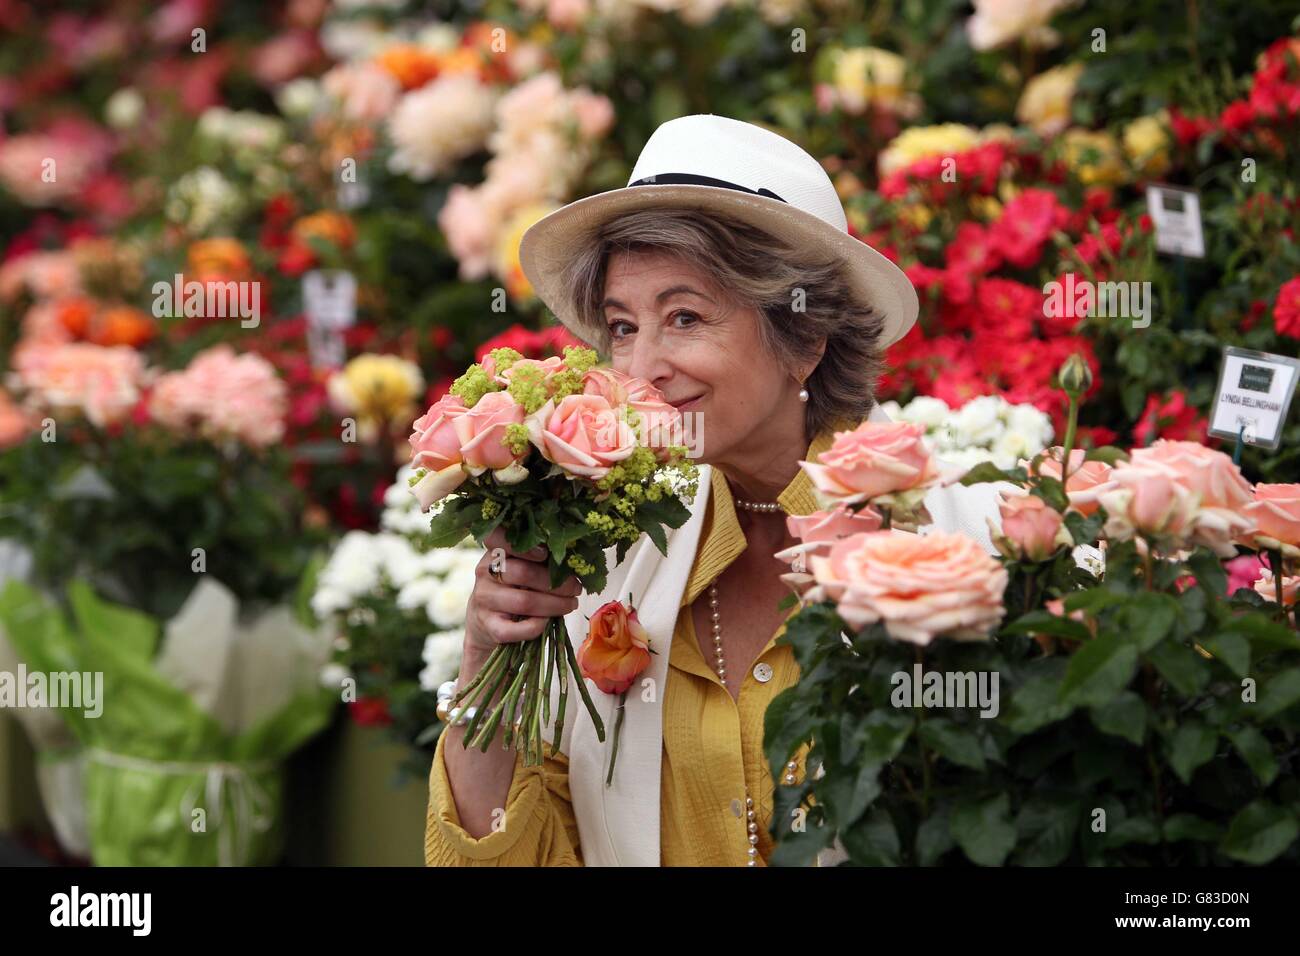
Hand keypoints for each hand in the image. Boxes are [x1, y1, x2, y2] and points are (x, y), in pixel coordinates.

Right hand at [464, 528, 581, 658]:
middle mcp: (485, 573)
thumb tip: (572, 559)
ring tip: (571, 604)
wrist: (485, 623)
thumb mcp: (518, 567)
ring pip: (524, 601)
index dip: (523, 546)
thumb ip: (537, 560)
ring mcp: (484, 600)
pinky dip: (537, 626)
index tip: (546, 554)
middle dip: (557, 582)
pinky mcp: (489, 626)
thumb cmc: (512, 589)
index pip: (498, 537)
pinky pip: (515, 629)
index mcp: (495, 552)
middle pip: (523, 573)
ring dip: (555, 604)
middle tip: (576, 588)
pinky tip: (548, 622)